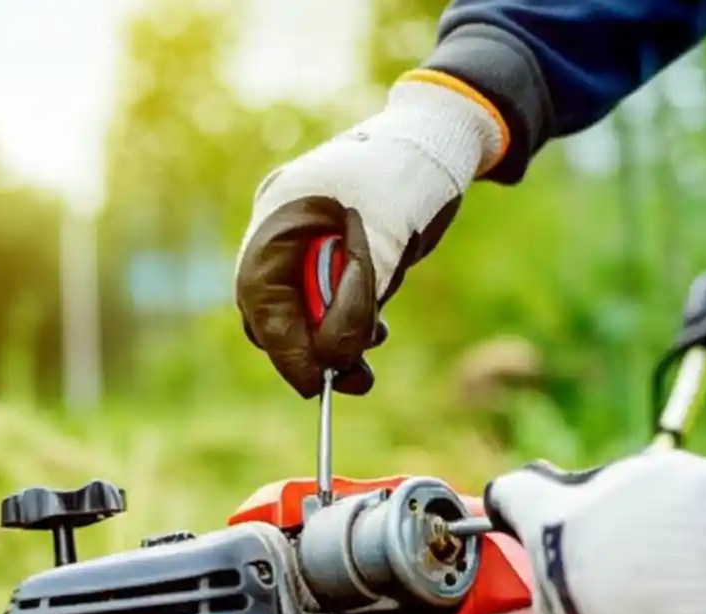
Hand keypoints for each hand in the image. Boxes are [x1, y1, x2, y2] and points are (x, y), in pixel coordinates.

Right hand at [234, 71, 506, 397]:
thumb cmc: (409, 170)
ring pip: (305, 313)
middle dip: (311, 350)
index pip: (263, 299)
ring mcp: (308, 245)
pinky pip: (329, 303)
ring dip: (335, 342)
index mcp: (277, 218)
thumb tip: (334, 358)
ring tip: (369, 365)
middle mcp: (284, 234)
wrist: (442, 137)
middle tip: (351, 380)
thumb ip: (355, 302)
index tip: (314, 384)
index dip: (285, 347)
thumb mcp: (385, 237)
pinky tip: (376, 333)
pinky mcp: (336, 255)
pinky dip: (349, 325)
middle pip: (277, 312)